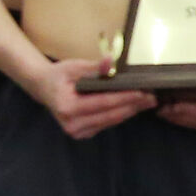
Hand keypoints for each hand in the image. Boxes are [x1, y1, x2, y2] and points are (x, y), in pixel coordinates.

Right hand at [34, 59, 154, 140]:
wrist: (44, 89)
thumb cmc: (58, 76)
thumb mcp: (73, 66)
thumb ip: (94, 66)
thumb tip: (112, 61)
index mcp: (67, 107)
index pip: (103, 103)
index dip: (124, 98)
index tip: (142, 92)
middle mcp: (72, 124)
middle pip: (110, 115)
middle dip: (133, 106)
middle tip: (151, 98)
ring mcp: (77, 132)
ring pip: (111, 121)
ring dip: (130, 111)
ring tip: (147, 101)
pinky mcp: (83, 134)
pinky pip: (106, 124)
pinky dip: (120, 114)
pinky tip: (133, 106)